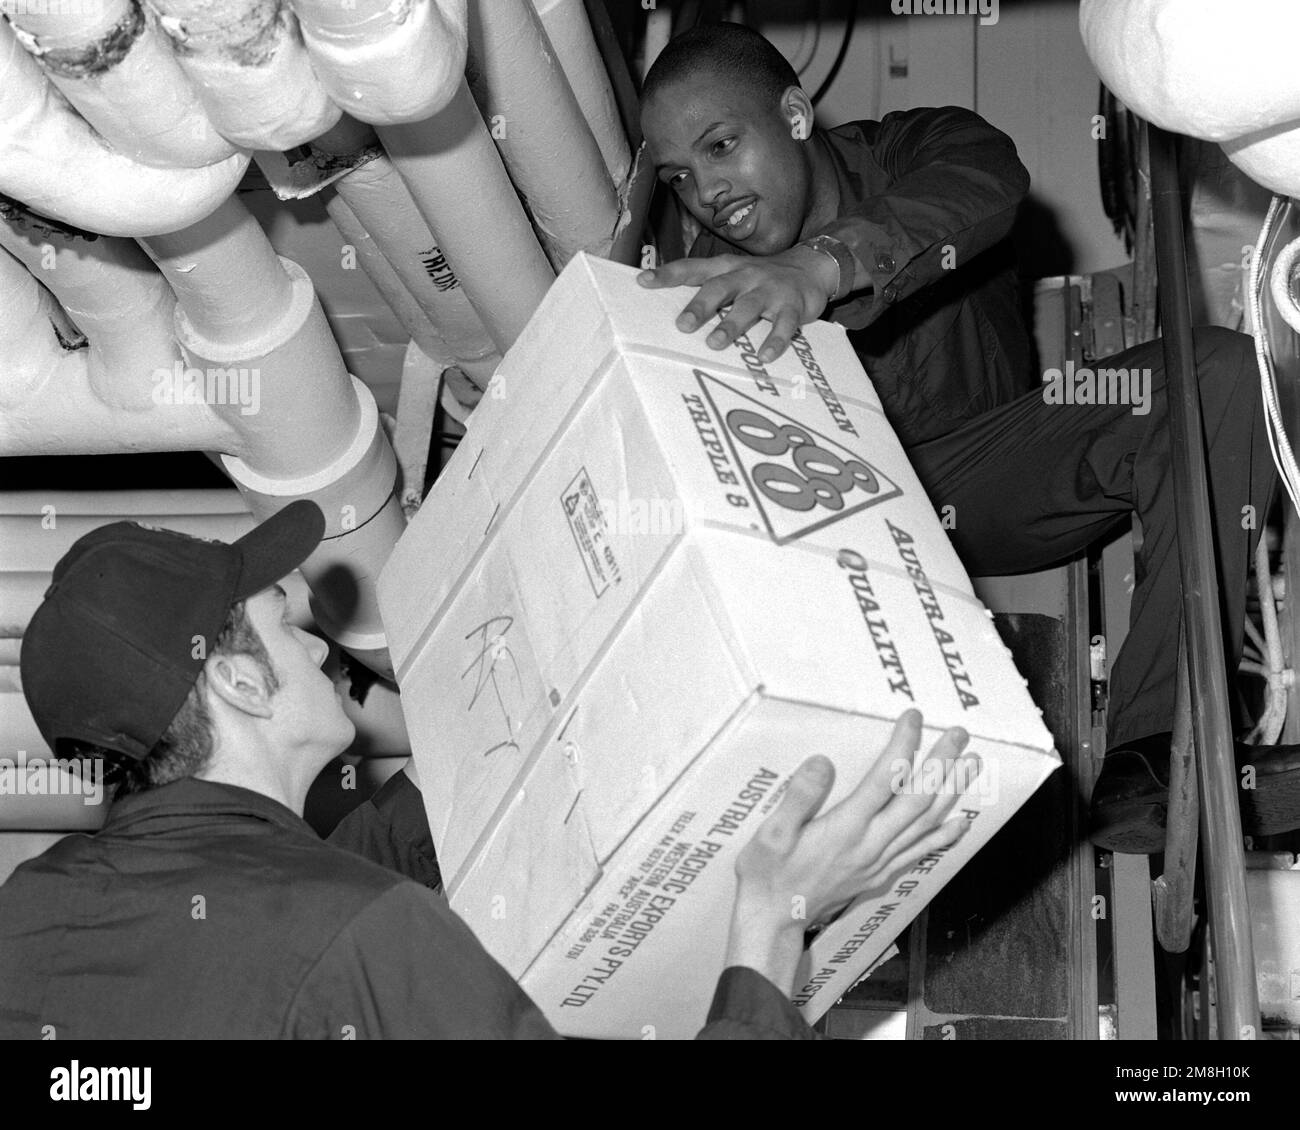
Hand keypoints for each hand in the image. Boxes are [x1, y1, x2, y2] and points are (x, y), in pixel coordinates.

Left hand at [637, 245, 838, 362]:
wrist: (812, 267)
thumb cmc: (761, 279)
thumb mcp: (734, 275)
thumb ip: (707, 289)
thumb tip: (673, 313)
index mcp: (726, 269)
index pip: (693, 269)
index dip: (668, 274)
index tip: (643, 281)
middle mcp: (745, 276)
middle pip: (719, 288)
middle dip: (700, 306)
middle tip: (683, 325)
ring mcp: (769, 290)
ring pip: (748, 307)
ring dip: (731, 325)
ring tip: (715, 343)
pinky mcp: (793, 306)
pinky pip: (784, 325)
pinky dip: (775, 341)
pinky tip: (765, 357)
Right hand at [723, 709, 975, 993]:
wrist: (774, 919)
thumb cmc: (768, 874)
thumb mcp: (772, 833)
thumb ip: (799, 797)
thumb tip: (823, 761)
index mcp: (846, 828)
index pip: (885, 779)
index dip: (903, 745)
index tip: (913, 717)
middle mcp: (870, 844)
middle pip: (918, 799)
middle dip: (941, 763)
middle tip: (959, 734)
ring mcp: (879, 861)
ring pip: (926, 823)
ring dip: (951, 791)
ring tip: (972, 764)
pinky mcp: (880, 874)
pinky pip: (920, 851)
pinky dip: (944, 835)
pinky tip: (961, 822)